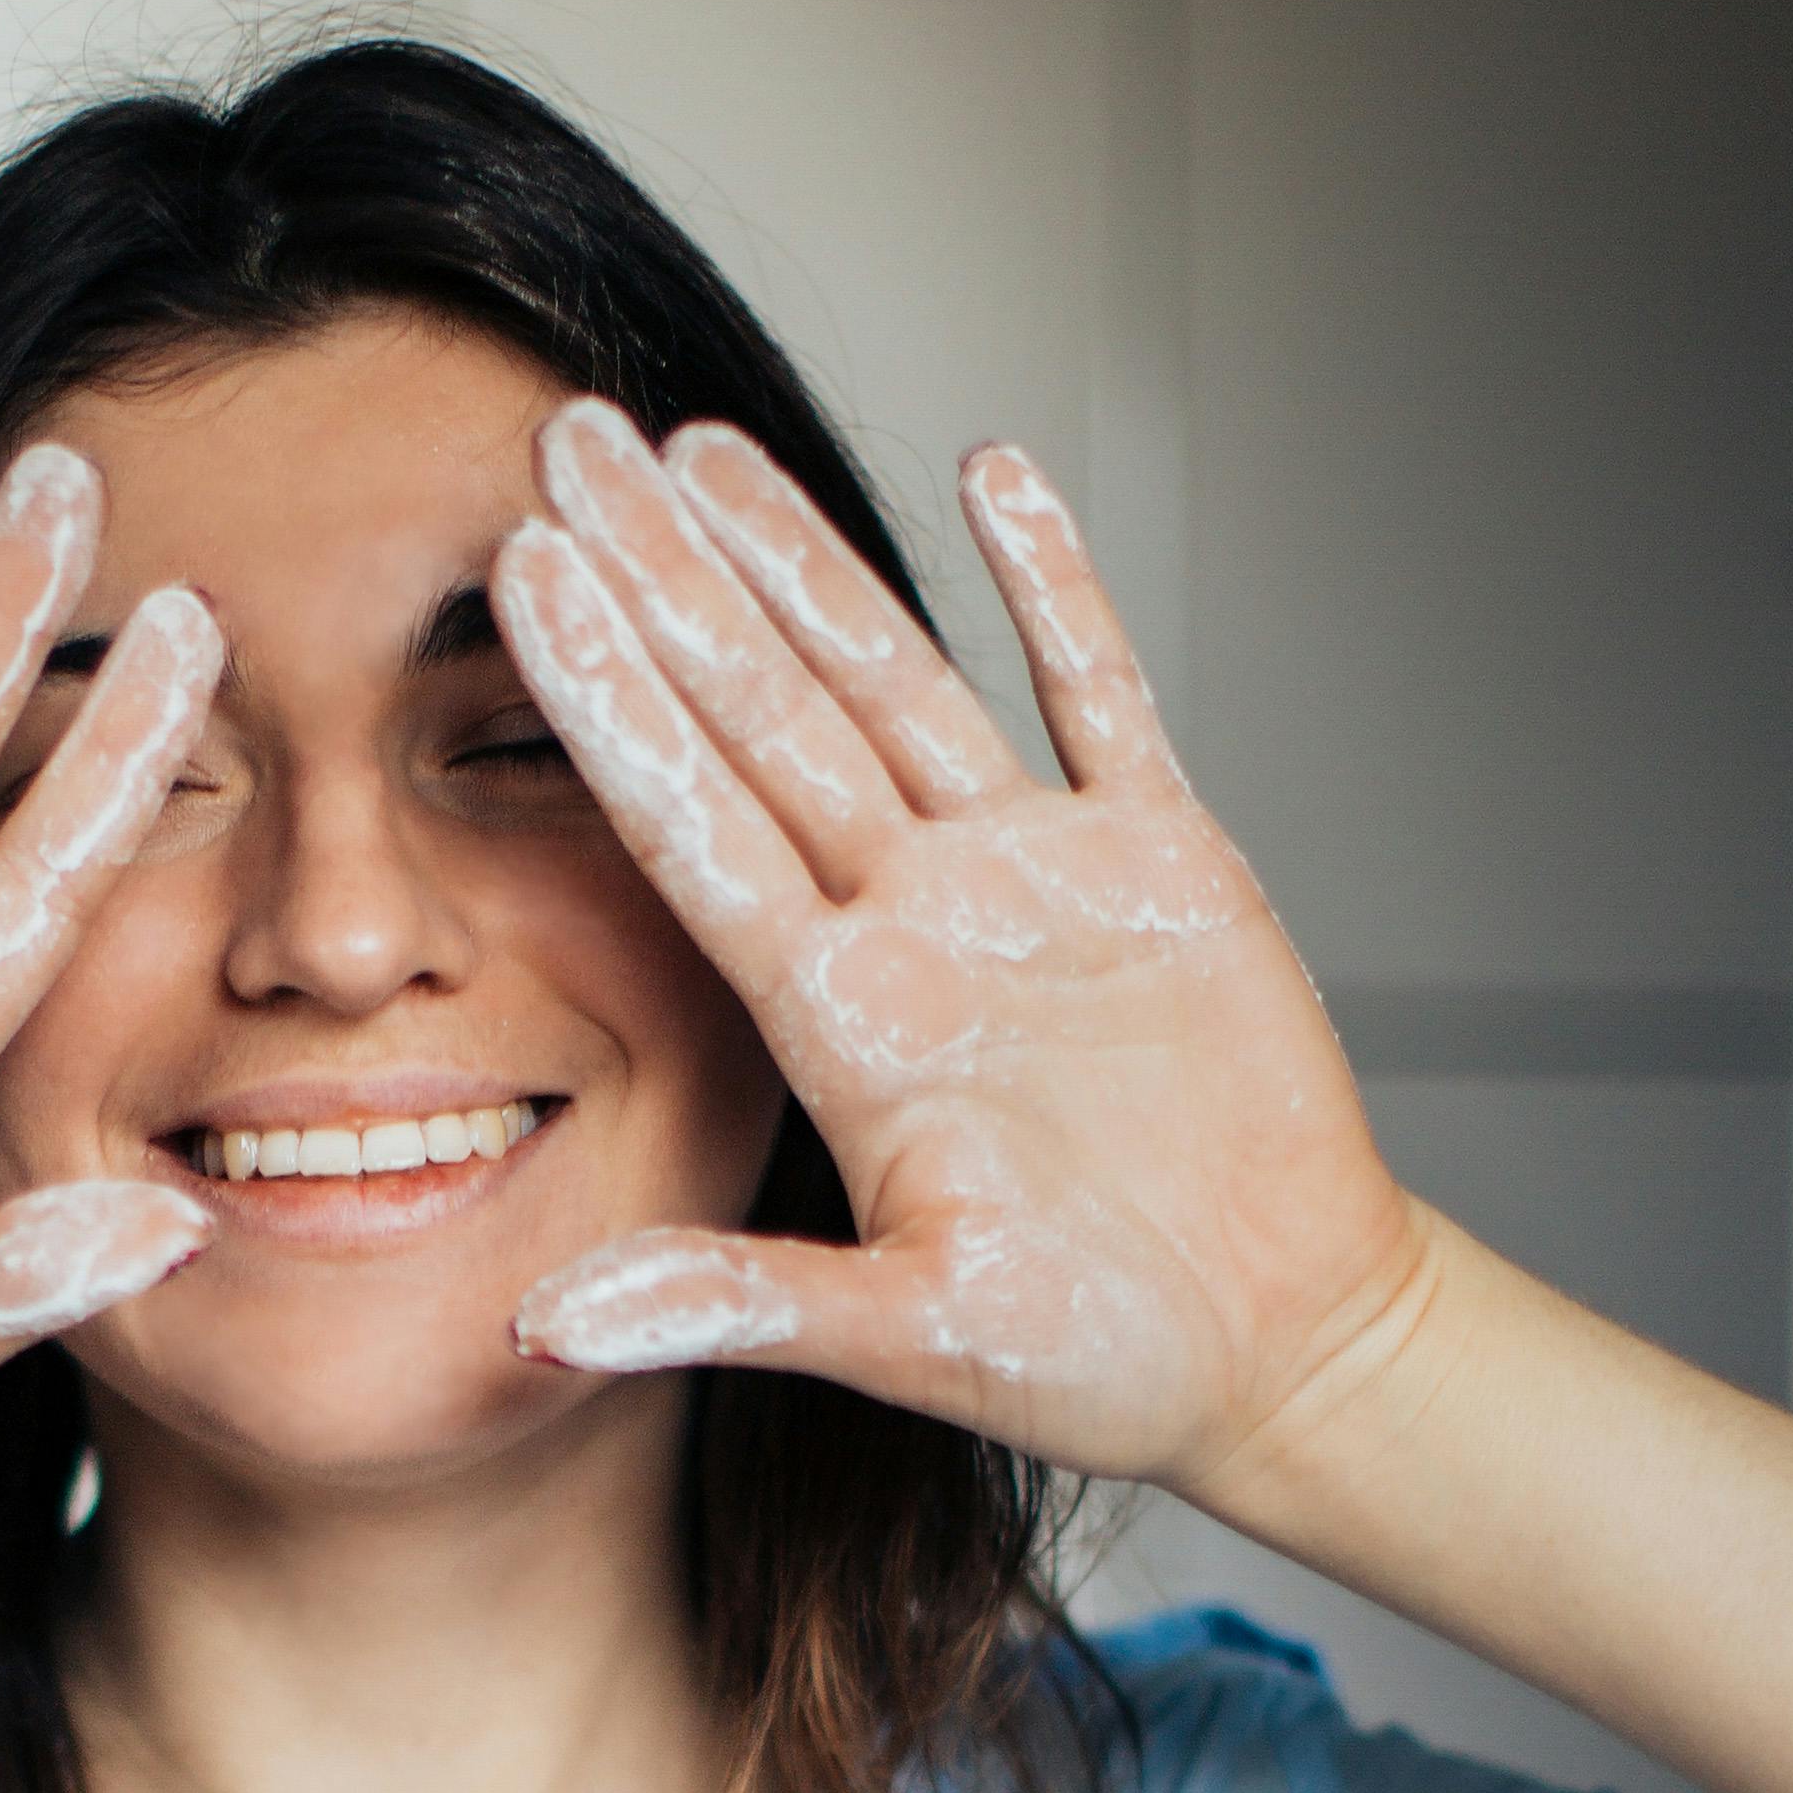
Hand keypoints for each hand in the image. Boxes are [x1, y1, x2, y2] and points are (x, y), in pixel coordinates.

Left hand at [490, 403, 1429, 1512]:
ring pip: (893, 675)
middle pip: (759, 712)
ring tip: (699, 438)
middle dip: (661, 576)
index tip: (519, 574)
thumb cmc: (1096, 1358)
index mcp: (840, 1022)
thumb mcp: (908, 1341)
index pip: (687, 824)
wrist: (1273, 1347)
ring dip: (801, 554)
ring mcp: (1032, 880)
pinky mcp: (1164, 860)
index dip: (604, 696)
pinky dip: (1055, 584)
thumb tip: (548, 1331)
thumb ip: (735, 1310)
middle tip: (556, 433)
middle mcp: (913, 924)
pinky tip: (990, 470)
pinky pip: (1099, 694)